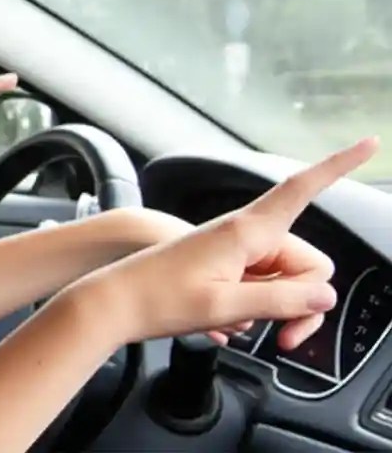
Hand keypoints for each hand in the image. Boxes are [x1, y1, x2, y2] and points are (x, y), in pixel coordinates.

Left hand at [71, 137, 379, 350]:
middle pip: (307, 265)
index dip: (338, 165)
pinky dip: (254, 310)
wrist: (112, 304)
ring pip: (284, 281)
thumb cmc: (157, 299)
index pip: (302, 188)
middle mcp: (244, 235)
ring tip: (237, 324)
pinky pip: (259, 288)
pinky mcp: (223, 267)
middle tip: (283, 338)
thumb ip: (282, 300)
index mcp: (246, 231)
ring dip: (275, 310)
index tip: (369, 141)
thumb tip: (325, 294)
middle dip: (304, 303)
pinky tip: (225, 320)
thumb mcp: (226, 306)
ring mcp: (233, 252)